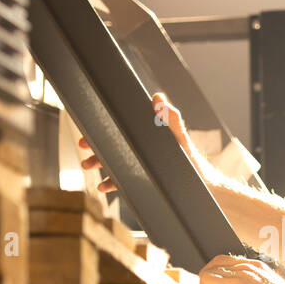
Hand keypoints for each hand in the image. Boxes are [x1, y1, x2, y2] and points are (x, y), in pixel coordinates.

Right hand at [76, 91, 200, 193]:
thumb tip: (157, 97)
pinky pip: (122, 180)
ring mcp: (140, 164)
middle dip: (96, 146)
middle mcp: (141, 149)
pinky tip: (104, 187)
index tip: (91, 127)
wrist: (202, 186)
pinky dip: (111, 183)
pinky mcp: (142, 179)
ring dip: (99, 163)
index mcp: (147, 135)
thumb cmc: (191, 160)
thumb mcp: (179, 138)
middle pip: (114, 144)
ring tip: (88, 166)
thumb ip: (169, 119)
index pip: (122, 127)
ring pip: (114, 161)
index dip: (105, 126)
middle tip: (83, 147)